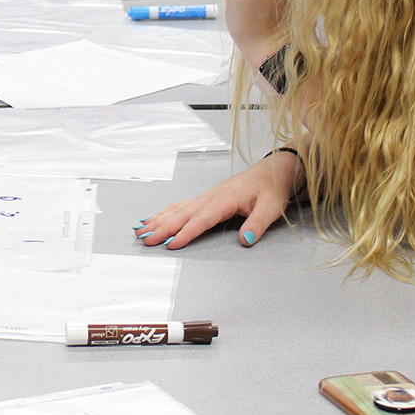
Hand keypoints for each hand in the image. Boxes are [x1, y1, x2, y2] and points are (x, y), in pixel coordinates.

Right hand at [137, 154, 300, 249]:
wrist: (273, 171)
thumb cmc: (271, 188)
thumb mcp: (272, 207)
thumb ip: (258, 224)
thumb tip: (246, 240)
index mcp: (225, 199)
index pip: (202, 219)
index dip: (186, 232)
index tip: (172, 244)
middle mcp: (211, 196)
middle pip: (182, 214)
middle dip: (162, 228)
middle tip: (146, 240)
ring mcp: (206, 196)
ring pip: (177, 209)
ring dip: (158, 219)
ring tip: (140, 230)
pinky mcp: (206, 198)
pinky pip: (180, 205)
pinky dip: (164, 212)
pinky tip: (154, 219)